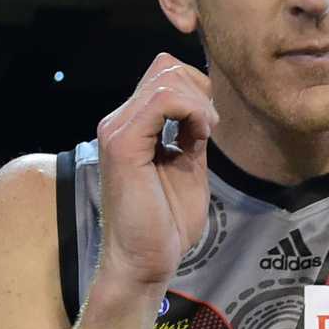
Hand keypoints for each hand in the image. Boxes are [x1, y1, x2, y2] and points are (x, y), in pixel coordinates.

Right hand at [91, 54, 217, 294]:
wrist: (146, 261)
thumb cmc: (166, 224)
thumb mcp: (188, 167)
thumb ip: (191, 134)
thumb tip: (203, 106)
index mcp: (132, 126)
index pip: (163, 75)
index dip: (195, 89)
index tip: (209, 125)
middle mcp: (119, 122)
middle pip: (165, 67)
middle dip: (200, 90)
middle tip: (210, 128)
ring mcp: (117, 130)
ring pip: (165, 78)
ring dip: (198, 102)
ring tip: (206, 134)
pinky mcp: (122, 144)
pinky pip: (162, 101)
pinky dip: (192, 111)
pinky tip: (201, 135)